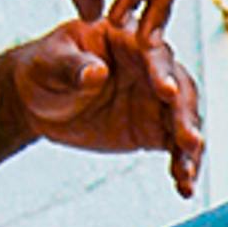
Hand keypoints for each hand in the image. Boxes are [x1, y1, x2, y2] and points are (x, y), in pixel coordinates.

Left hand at [8, 22, 206, 196]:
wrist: (38, 100)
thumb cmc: (44, 68)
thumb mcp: (49, 62)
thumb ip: (72, 66)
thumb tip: (96, 72)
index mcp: (127, 39)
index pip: (153, 53)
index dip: (162, 72)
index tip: (168, 91)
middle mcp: (151, 67)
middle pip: (179, 89)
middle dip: (185, 116)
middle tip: (189, 140)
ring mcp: (155, 100)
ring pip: (183, 121)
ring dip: (189, 147)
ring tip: (187, 173)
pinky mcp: (153, 129)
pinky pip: (175, 147)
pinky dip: (183, 166)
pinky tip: (184, 187)